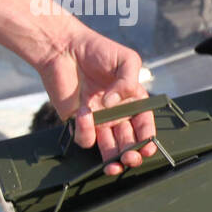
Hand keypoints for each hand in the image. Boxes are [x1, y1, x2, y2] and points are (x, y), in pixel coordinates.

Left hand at [35, 23, 155, 175]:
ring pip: (109, 149)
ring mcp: (98, 120)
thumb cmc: (97, 49)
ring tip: (113, 164)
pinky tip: (84, 113)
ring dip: (113, 160)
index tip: (148, 147)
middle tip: (131, 158)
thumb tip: (113, 104)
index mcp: (134, 102)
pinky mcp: (78, 122)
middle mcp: (118, 114)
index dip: (148, 139)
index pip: (145, 126)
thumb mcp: (126, 59)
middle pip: (129, 143)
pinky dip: (86, 131)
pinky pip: (85, 138)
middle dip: (132, 155)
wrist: (63, 47)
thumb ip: (129, 81)